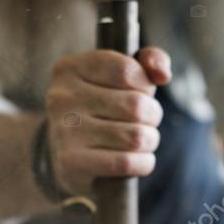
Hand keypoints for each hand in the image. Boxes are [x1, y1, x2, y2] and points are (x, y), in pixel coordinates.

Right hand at [45, 46, 170, 196]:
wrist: (72, 160)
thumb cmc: (103, 110)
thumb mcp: (121, 76)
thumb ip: (149, 59)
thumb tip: (162, 74)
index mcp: (69, 68)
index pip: (126, 70)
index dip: (145, 85)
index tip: (140, 92)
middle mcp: (61, 98)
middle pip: (135, 105)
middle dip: (152, 115)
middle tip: (143, 121)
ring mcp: (64, 132)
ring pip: (136, 137)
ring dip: (150, 141)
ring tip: (140, 141)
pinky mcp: (71, 163)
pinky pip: (126, 163)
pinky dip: (143, 163)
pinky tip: (137, 161)